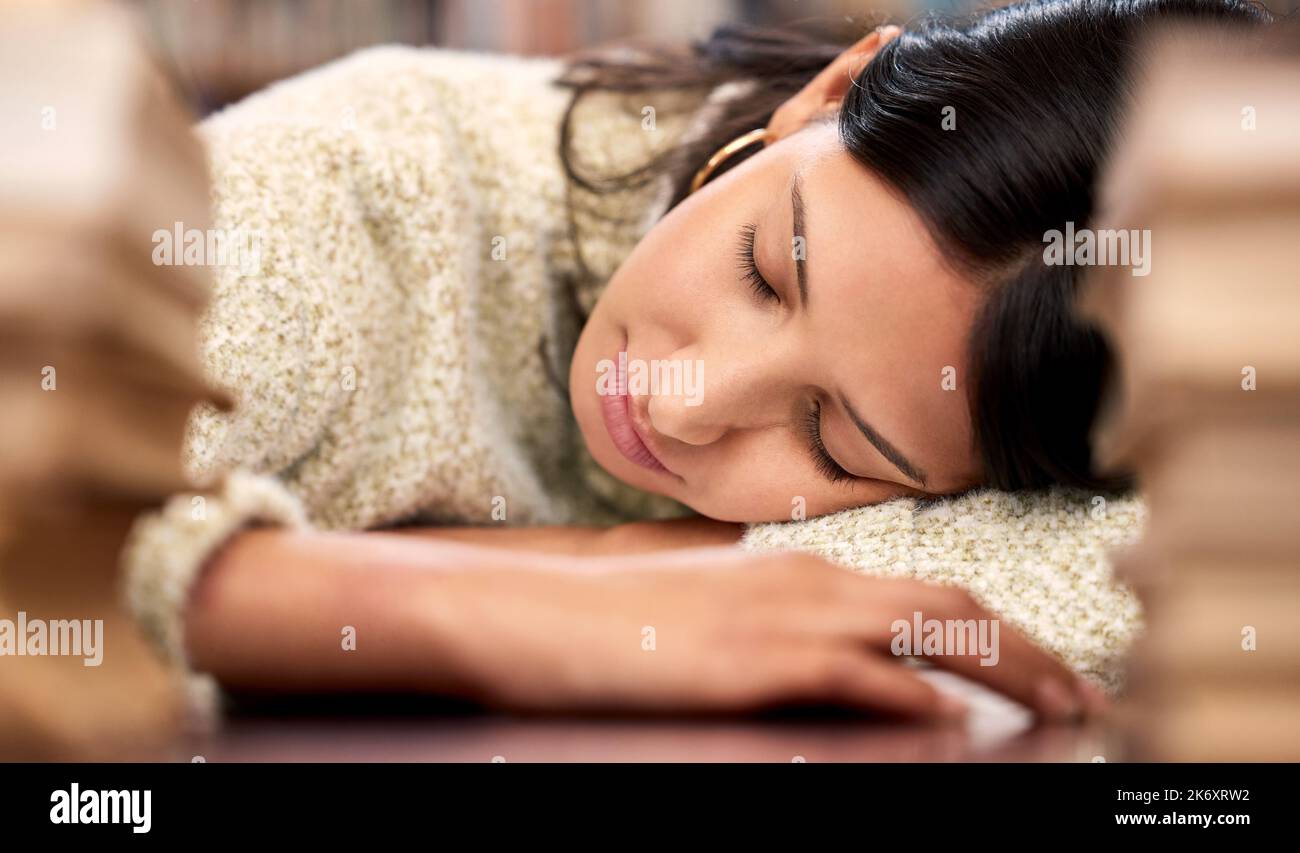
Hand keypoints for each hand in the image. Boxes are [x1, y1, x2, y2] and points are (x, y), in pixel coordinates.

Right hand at [427, 548, 1101, 719]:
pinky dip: (920, 695)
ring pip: (929, 628)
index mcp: (799, 569)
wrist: (527, 615)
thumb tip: (840, 659)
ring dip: (1007, 668)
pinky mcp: (754, 661)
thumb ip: (780, 624)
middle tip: (1085, 692)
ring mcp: (782, 616)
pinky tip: (955, 721)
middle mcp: (806, 580)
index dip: (999, 627)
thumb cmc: (612, 622)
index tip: (1043, 665)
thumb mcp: (710, 614)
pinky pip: (862, 674)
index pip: (926, 590)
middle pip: (951, 601)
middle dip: (1030, 646)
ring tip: (1061, 707)